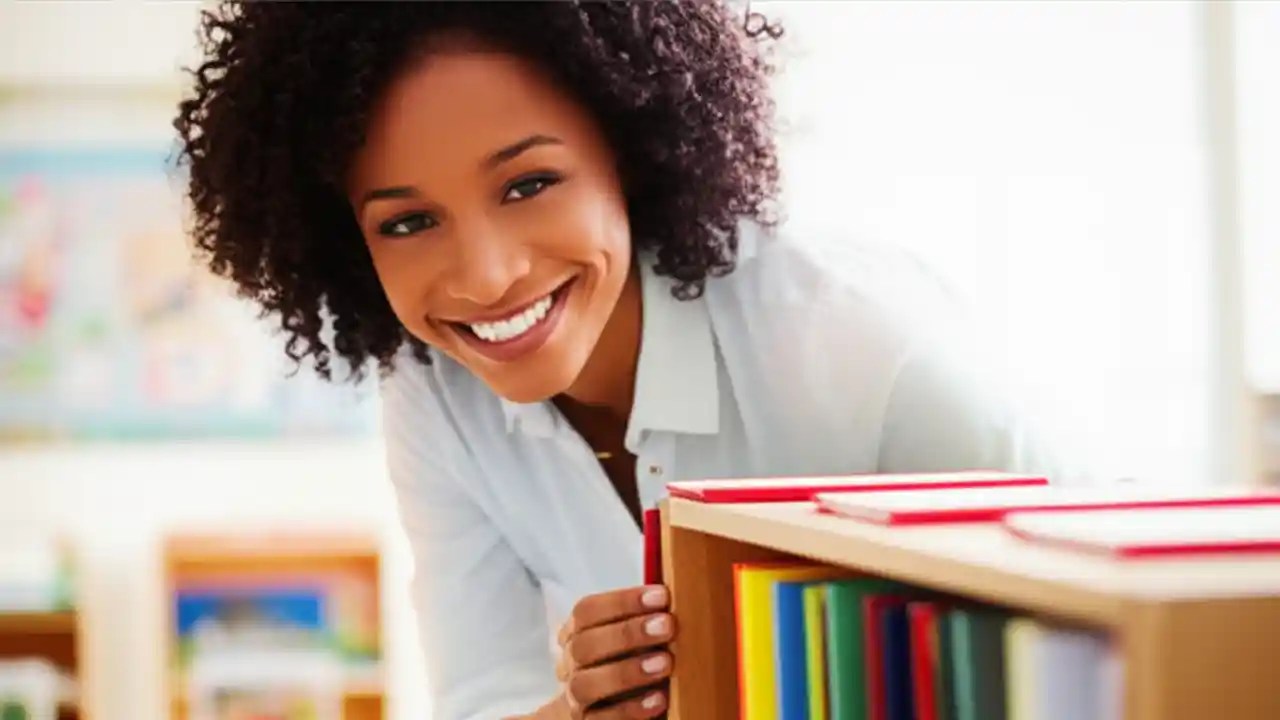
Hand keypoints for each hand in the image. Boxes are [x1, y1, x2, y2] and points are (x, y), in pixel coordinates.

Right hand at [551, 585, 675, 718]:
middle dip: (628, 633)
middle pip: (585, 644)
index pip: (587, 610)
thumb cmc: (624, 660)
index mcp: (576, 633)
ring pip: (586, 684)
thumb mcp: (629, 636)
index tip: (661, 596)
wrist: (601, 708)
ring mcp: (575, 697)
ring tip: (665, 663)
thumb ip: (644, 618)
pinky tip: (659, 699)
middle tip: (667, 626)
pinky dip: (631, 709)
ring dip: (627, 672)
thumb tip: (682, 595)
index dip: (622, 601)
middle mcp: (570, 663)